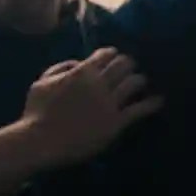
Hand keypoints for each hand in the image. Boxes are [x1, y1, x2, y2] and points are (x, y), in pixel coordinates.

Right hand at [20, 47, 162, 165]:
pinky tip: (158, 100)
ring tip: (142, 82)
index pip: (106, 54)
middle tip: (129, 68)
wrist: (41, 141)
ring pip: (134, 82)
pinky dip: (151, 103)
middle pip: (124, 65)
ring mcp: (110, 103)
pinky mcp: (116, 123)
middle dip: (128, 64)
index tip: (114, 57)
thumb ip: (60, 67)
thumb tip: (78, 63)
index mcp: (82, 71)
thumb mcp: (41, 82)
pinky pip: (139, 109)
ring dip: (139, 80)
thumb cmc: (36, 112)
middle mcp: (100, 83)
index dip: (111, 54)